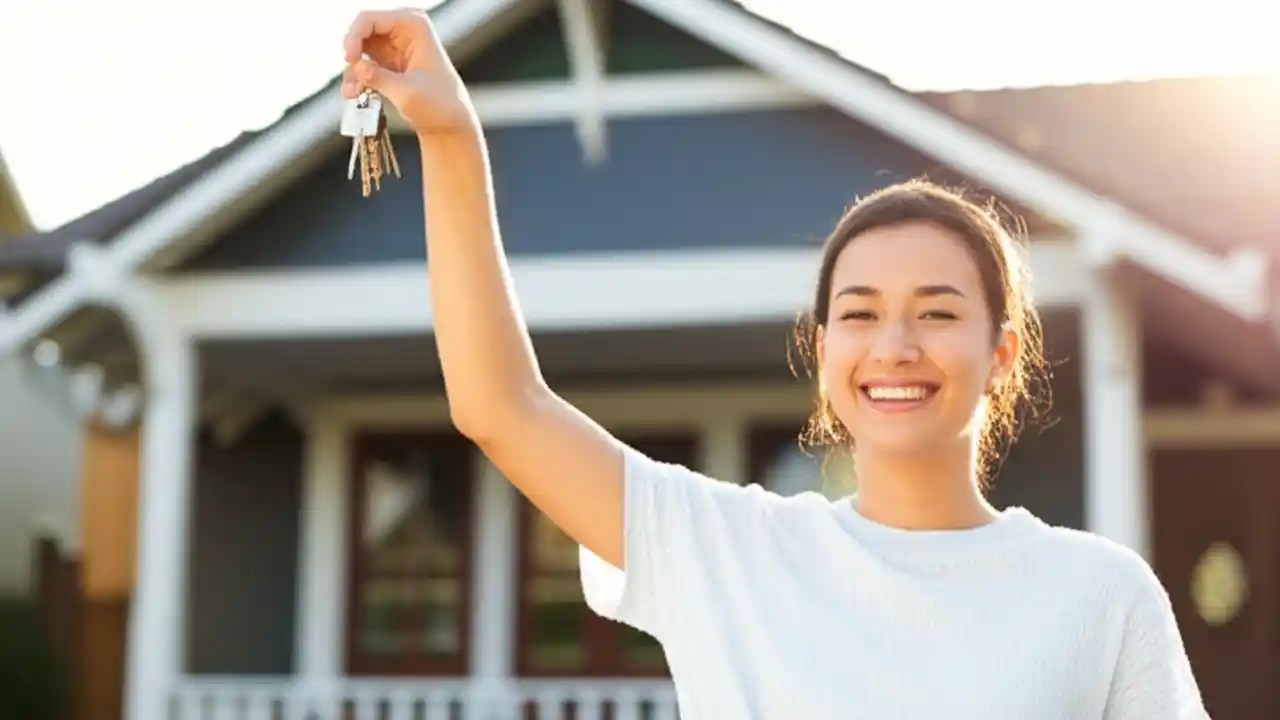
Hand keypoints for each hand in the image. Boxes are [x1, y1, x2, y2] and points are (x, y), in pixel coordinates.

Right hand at [342, 9, 477, 136]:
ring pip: (360, 51)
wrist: (451, 125)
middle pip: (361, 32)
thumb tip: (357, 68)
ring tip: (353, 93)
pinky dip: (357, 79)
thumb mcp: (407, 93)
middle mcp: (404, 31)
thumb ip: (379, 77)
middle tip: (352, 79)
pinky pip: (364, 66)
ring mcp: (395, 47)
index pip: (370, 19)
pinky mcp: (389, 65)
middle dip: (353, 56)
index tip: (350, 60)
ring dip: (353, 72)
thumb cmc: (440, 106)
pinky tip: (356, 95)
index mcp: (414, 25)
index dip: (353, 37)